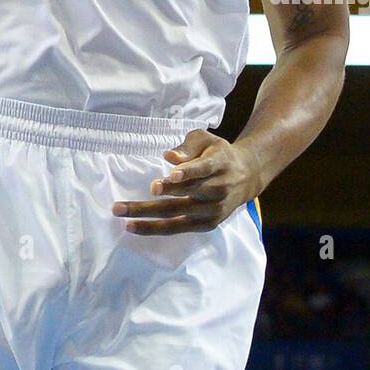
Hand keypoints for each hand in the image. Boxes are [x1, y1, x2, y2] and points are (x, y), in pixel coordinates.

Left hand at [111, 130, 259, 235]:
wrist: (246, 176)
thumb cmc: (218, 154)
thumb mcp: (206, 140)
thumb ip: (188, 147)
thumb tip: (169, 158)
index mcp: (219, 164)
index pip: (202, 170)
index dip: (187, 173)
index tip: (168, 177)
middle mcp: (217, 189)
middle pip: (185, 195)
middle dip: (155, 199)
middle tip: (124, 203)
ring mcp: (213, 210)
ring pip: (177, 215)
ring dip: (148, 217)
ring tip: (123, 217)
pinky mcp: (208, 224)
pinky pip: (179, 228)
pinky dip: (156, 228)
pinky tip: (134, 227)